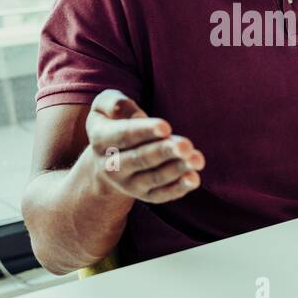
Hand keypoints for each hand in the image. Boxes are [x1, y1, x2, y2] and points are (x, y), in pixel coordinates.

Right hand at [83, 89, 203, 203]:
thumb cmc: (114, 122)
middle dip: (164, 152)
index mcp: (101, 140)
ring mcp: (128, 184)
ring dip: (176, 169)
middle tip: (186, 145)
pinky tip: (194, 178)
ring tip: (196, 159)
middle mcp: (111, 166)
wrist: (108, 158)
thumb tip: (130, 112)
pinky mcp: (145, 195)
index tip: (166, 127)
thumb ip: (113, 102)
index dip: (144, 131)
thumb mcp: (104, 106)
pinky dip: (178, 188)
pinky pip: (162, 194)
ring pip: (154, 178)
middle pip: (140, 159)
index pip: (123, 135)